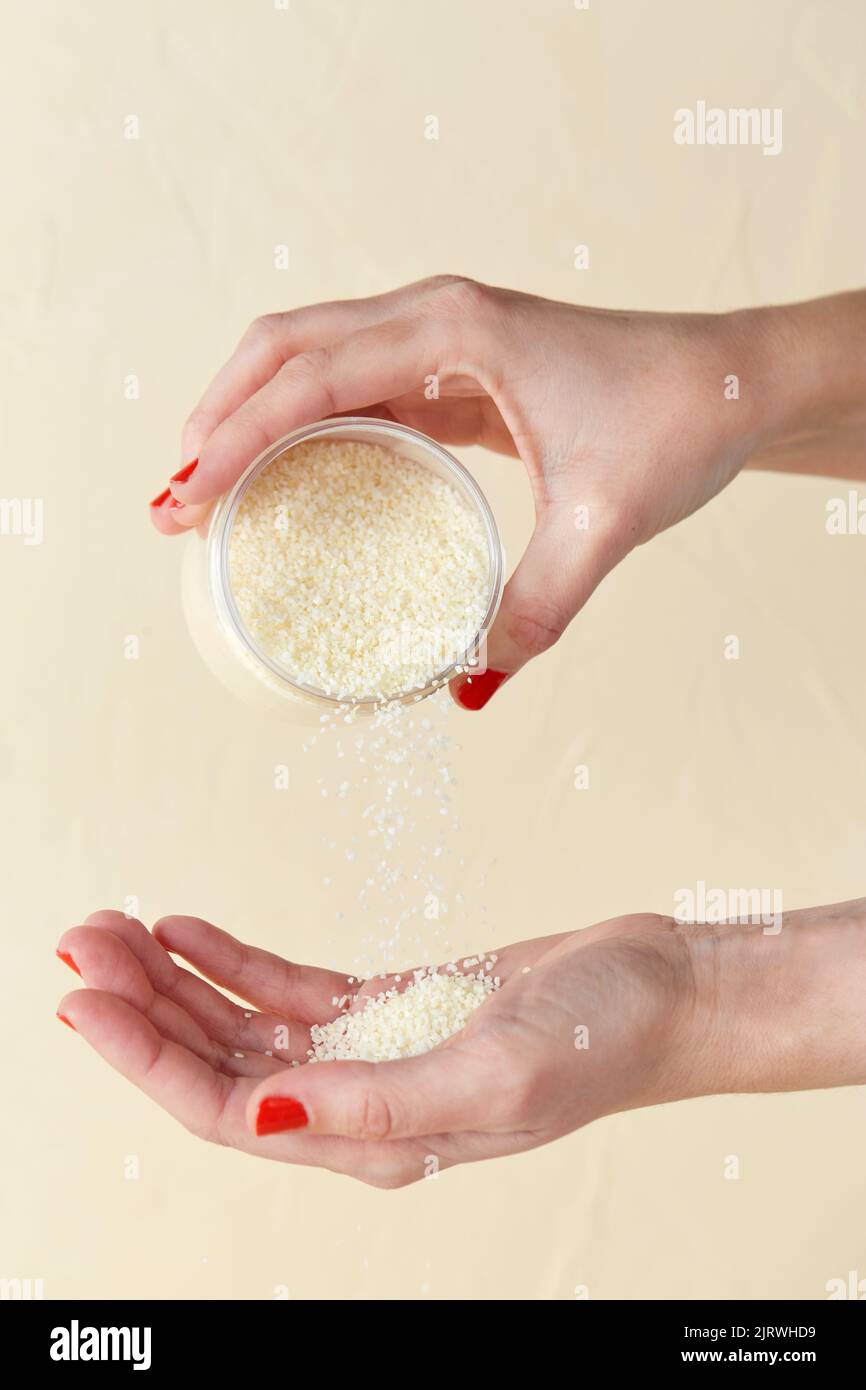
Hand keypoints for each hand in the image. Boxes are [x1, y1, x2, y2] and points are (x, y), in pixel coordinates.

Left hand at [56, 908, 697, 1187]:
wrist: (669, 991)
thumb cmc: (603, 1037)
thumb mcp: (493, 1069)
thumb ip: (376, 1103)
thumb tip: (266, 1114)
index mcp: (379, 1140)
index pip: (230, 1110)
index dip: (148, 1060)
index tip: (85, 1003)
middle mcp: (362, 1107)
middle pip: (220, 1066)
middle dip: (143, 1010)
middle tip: (81, 944)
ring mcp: (374, 1056)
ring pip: (244, 1026)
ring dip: (175, 981)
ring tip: (115, 929)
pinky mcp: (393, 1010)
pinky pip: (290, 991)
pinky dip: (234, 961)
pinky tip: (189, 929)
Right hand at [150, 278, 865, 708]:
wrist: (732, 381)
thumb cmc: (677, 421)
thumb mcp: (605, 524)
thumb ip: (538, 608)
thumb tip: (469, 687)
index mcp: (457, 331)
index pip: (312, 380)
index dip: (236, 440)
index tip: (183, 500)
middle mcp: (436, 316)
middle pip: (284, 347)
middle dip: (216, 418)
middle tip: (170, 502)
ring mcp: (441, 335)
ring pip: (310, 355)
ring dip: (248, 412)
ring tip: (203, 488)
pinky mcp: (452, 364)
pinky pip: (353, 382)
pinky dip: (301, 421)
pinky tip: (284, 472)